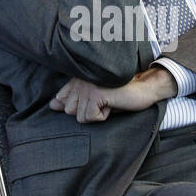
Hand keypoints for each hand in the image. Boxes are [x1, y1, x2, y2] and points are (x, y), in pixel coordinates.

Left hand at [50, 67, 175, 122]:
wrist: (143, 88)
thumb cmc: (119, 94)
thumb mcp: (94, 98)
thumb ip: (73, 99)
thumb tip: (52, 106)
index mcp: (76, 78)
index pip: (61, 98)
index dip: (77, 106)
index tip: (95, 100)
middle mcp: (78, 80)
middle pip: (69, 110)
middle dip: (87, 111)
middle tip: (104, 100)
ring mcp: (85, 86)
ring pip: (79, 116)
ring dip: (96, 114)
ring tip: (108, 101)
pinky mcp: (94, 94)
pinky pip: (90, 117)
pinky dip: (103, 116)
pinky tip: (112, 103)